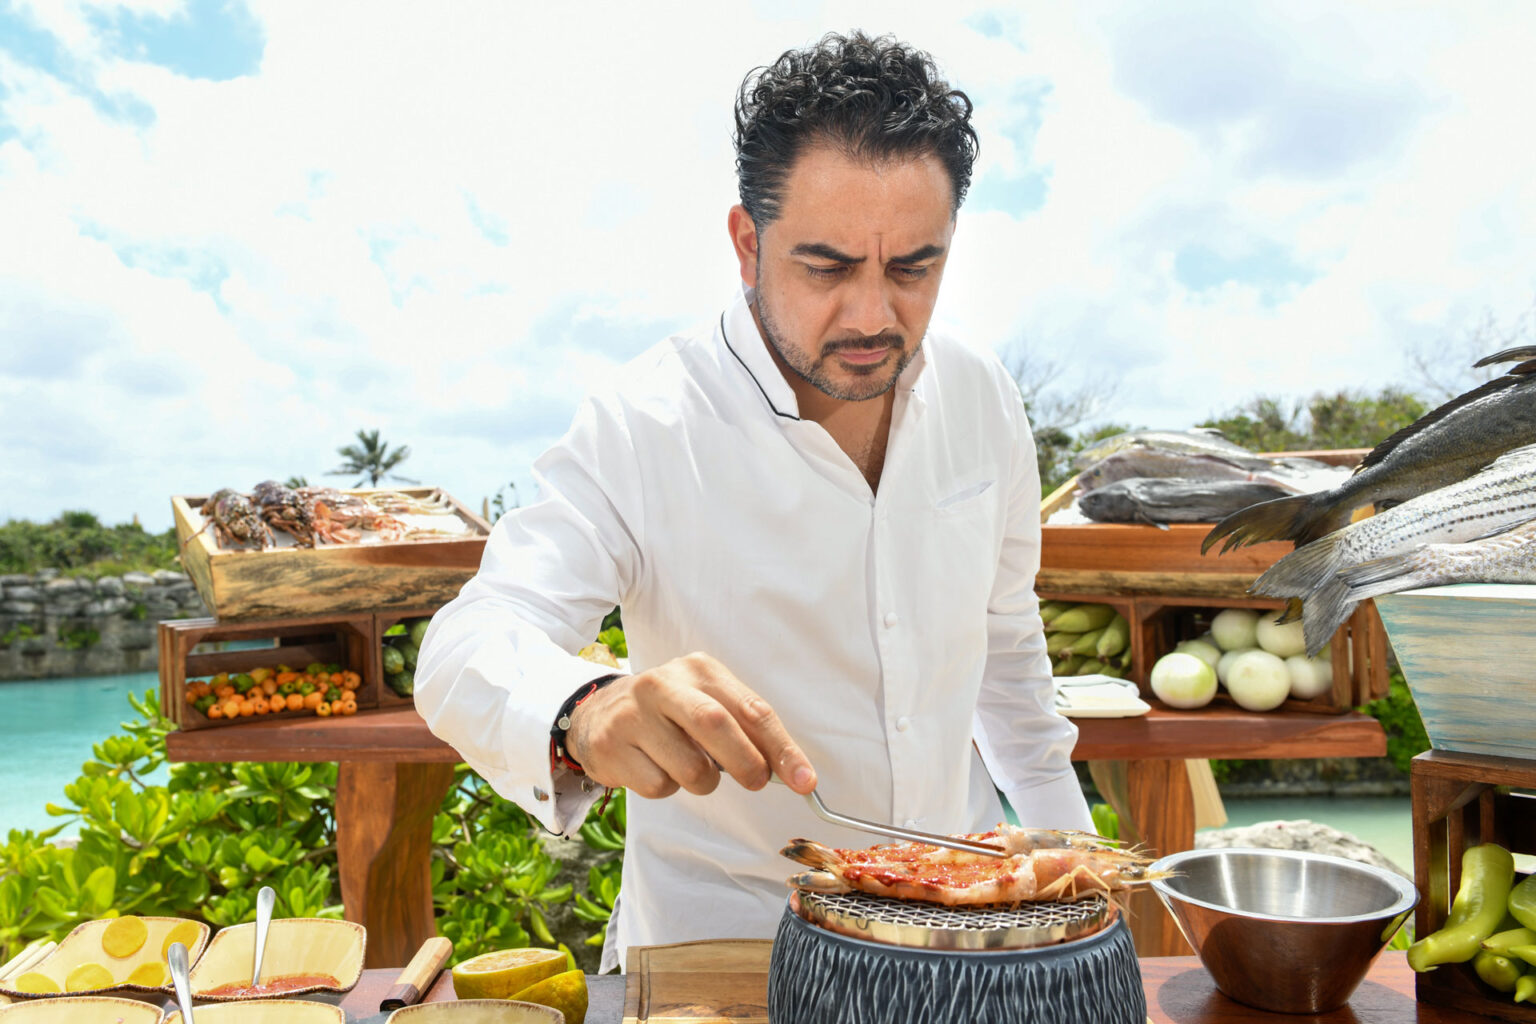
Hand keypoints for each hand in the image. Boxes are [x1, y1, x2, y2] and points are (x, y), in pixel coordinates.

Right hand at [565, 651, 816, 799]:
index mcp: (699, 669)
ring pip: (691, 768)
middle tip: (755, 781)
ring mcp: (633, 714)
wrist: (597, 714)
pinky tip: (655, 767)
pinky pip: (659, 786)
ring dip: (702, 782)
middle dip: (746, 764)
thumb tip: (793, 773)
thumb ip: (747, 731)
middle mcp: (663, 684)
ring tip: (689, 765)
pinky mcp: (611, 745)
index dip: (783, 749)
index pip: (752, 709)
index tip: (805, 781)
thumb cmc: (669, 714)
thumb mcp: (708, 704)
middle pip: (717, 726)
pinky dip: (668, 788)